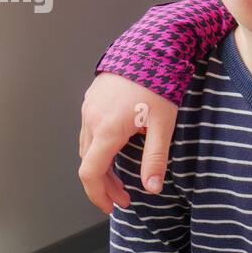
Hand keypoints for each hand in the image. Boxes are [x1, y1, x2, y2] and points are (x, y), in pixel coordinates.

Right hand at [78, 73, 177, 213]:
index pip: (91, 174)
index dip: (98, 195)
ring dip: (101, 165)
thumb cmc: (159, 82)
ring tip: (121, 177)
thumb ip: (155, 158)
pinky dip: (99, 147)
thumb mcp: (164, 125)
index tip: (112, 207)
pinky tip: (117, 148)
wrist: (152, 45)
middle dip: (105, 184)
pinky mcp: (92, 97)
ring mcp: (89, 107)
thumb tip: (151, 188)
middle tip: (124, 197)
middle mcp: (91, 119)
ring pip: (87, 146)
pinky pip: (89, 129)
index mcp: (107, 130)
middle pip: (89, 162)